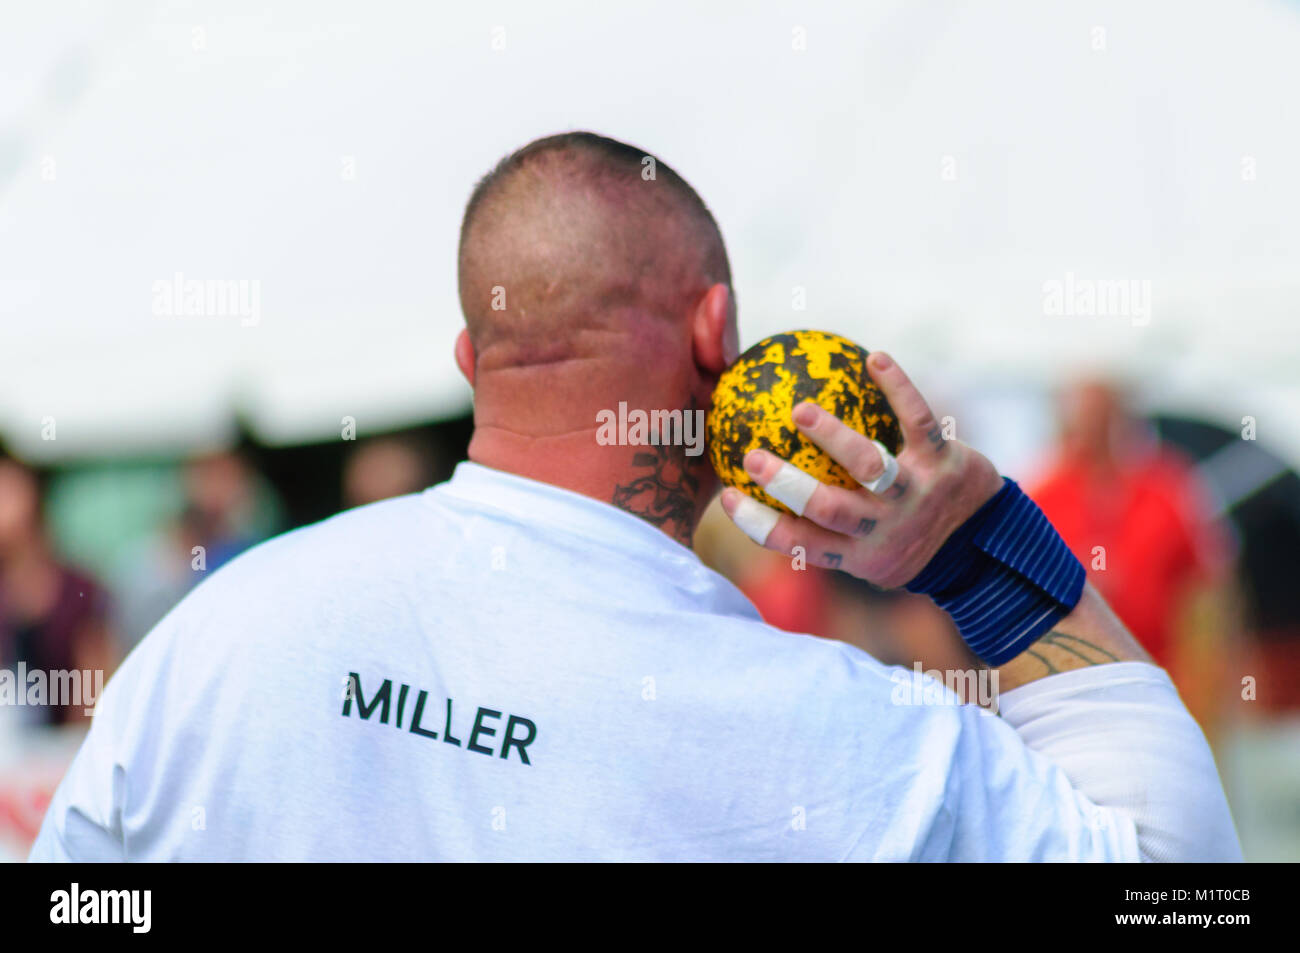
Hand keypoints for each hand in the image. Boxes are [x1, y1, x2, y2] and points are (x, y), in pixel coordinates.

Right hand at [719, 351, 1003, 588]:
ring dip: (834, 438)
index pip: (798, 543)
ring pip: (869, 467)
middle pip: (827, 508)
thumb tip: (757, 489)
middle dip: (786, 484)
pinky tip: (874, 358)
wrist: (985, 545)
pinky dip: (897, 388)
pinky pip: (917, 420)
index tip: (727, 497)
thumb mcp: (866, 550)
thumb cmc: (906, 541)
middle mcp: (883, 530)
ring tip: (801, 412)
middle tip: (751, 456)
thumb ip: (821, 526)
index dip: (758, 525)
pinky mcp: (944, 464)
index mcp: (856, 553)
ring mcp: (915, 496)